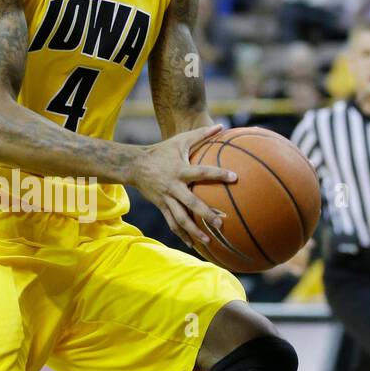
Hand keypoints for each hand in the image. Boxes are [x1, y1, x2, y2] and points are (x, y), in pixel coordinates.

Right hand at [130, 123, 236, 248]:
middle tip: (220, 222)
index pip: (202, 172)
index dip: (218, 174)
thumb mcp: (180, 140)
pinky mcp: (161, 206)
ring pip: (180, 218)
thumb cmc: (162, 151)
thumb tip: (222, 126)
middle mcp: (173, 186)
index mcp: (180, 170)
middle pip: (190, 202)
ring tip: (208, 240)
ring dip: (194, 230)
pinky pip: (172, 223)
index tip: (235, 177)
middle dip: (205, 213)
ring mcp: (166, 198)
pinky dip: (182, 234)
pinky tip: (193, 244)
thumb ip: (201, 134)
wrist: (135, 165)